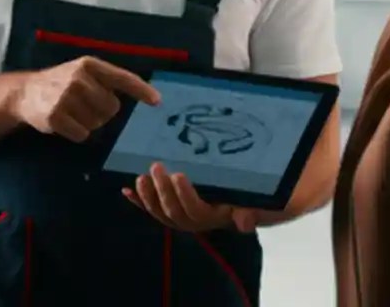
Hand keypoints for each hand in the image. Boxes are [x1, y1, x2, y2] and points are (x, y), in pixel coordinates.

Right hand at [10, 56, 160, 141]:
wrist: (25, 92)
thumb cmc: (60, 82)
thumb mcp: (83, 72)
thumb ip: (107, 81)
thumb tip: (144, 96)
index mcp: (89, 65)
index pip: (121, 77)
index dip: (141, 90)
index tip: (157, 101)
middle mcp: (78, 78)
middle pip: (112, 108)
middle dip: (103, 112)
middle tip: (85, 106)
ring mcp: (65, 97)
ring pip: (97, 123)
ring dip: (88, 123)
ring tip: (71, 112)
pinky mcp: (55, 116)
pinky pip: (82, 134)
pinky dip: (76, 133)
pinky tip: (64, 122)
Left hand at [123, 162, 260, 232]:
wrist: (260, 200)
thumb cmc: (259, 198)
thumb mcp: (263, 204)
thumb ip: (255, 212)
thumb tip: (244, 222)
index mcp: (215, 217)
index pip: (196, 211)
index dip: (184, 195)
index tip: (179, 174)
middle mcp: (197, 221)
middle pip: (174, 212)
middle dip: (162, 191)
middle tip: (156, 166)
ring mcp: (183, 215)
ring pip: (161, 212)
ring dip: (147, 197)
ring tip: (140, 178)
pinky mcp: (174, 208)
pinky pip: (154, 208)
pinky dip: (139, 201)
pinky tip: (126, 191)